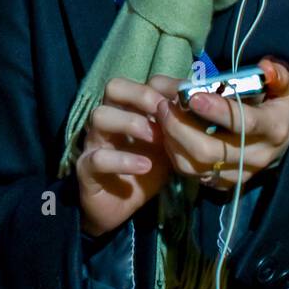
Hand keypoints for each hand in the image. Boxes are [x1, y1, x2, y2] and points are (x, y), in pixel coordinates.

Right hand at [76, 75, 178, 236]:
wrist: (118, 206)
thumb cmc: (145, 169)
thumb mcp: (168, 147)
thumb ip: (178, 129)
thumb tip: (202, 109)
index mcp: (126, 109)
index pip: (138, 82)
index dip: (160, 85)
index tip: (185, 95)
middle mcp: (108, 119)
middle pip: (113, 88)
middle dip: (141, 95)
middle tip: (164, 111)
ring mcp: (94, 142)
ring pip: (100, 115)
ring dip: (131, 122)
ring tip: (157, 139)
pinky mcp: (86, 168)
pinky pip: (98, 157)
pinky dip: (123, 160)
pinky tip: (146, 166)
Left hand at [153, 57, 288, 193]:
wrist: (283, 133)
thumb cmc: (278, 101)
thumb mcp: (285, 84)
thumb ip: (277, 73)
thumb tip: (265, 67)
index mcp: (274, 128)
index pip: (244, 124)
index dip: (217, 111)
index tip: (193, 97)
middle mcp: (257, 156)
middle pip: (210, 150)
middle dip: (180, 127)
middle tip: (162, 104)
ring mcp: (239, 173)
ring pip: (196, 166)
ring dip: (172, 140)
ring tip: (160, 115)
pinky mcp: (223, 183)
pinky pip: (192, 173)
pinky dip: (174, 153)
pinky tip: (168, 132)